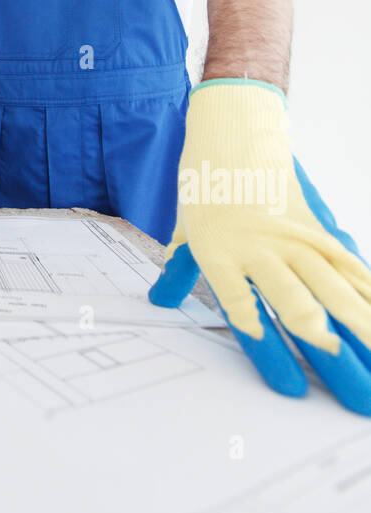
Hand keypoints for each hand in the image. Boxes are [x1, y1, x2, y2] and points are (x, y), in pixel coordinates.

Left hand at [149, 80, 370, 413]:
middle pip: (294, 296)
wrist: (234, 131)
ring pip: (330, 282)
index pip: (240, 303)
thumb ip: (180, 270)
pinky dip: (366, 290)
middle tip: (341, 369)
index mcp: (219, 252)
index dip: (260, 339)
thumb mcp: (186, 227)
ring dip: (356, 320)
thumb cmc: (206, 185)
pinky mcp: (316, 227)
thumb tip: (161, 301)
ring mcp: (292, 236)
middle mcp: (259, 246)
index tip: (282, 381)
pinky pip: (346, 263)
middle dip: (319, 335)